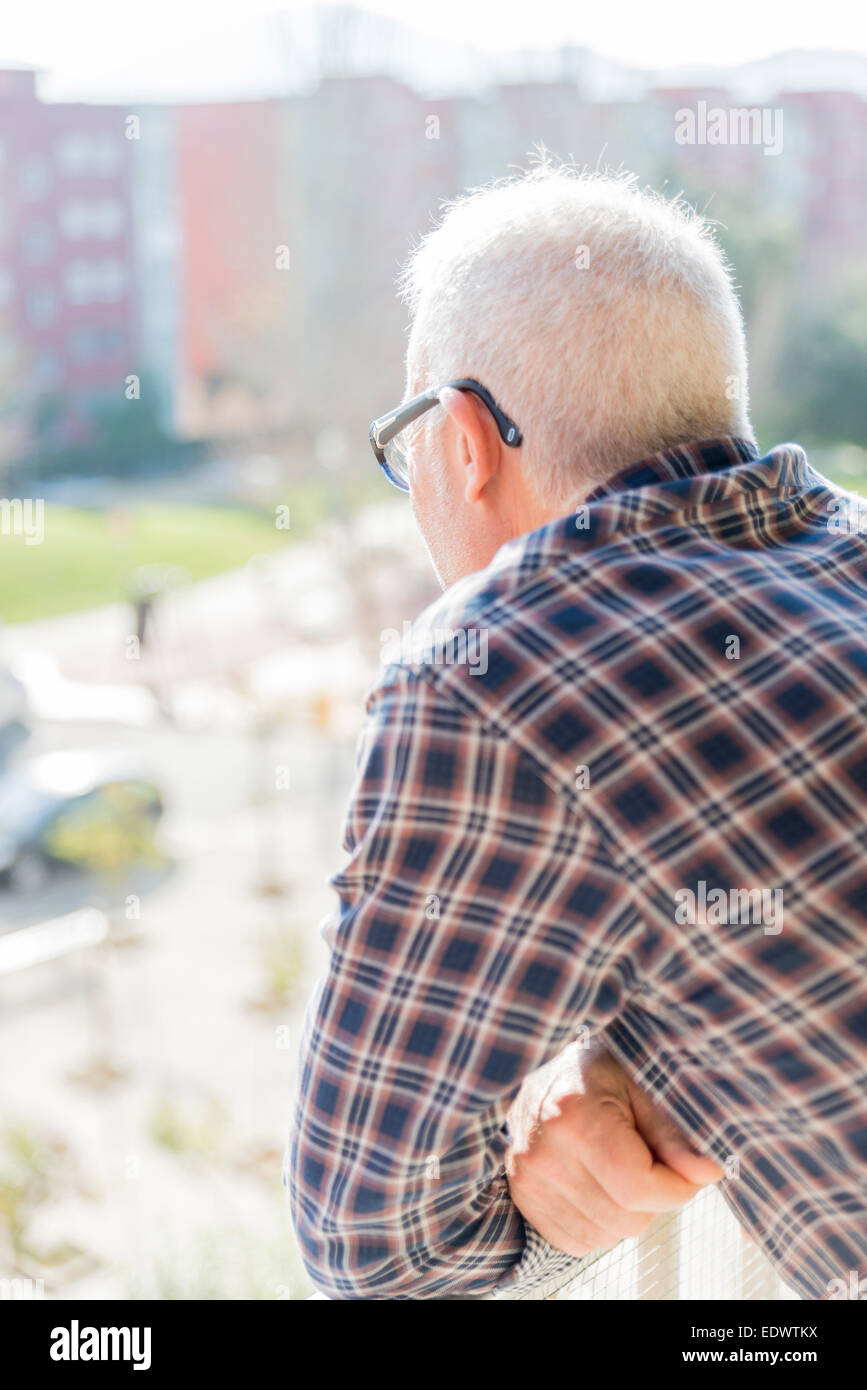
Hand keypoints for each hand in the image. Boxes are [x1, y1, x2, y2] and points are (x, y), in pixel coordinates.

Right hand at [505, 1037, 722, 1258]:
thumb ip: (674, 1133)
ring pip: (606, 1236)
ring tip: (615, 1163)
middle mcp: (543, 1151)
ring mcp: (526, 1177)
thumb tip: (708, 1173)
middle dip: (651, 1197)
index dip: (676, 1188)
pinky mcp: (520, 1197)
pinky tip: (594, 1179)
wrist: (544, 1068)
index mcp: (574, 1114)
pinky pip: (579, 1242)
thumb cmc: (599, 1072)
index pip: (638, 1187)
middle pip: (626, 1218)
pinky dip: (597, 1219)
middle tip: (644, 1155)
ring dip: (624, 1210)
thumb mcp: (642, 1085)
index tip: (687, 1170)